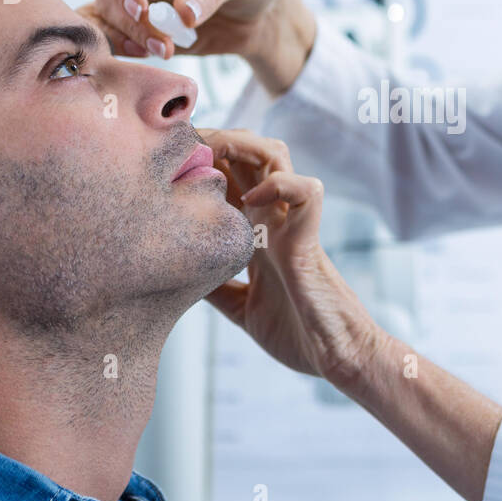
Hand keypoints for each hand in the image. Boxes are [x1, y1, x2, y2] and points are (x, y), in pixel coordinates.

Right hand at [77, 0, 315, 93]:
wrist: (262, 18)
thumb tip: (183, 13)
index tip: (142, 9)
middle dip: (131, 23)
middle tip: (164, 44)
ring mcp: (137, 6)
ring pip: (106, 23)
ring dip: (127, 41)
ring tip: (165, 52)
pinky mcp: (143, 34)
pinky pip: (117, 43)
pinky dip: (125, 53)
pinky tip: (153, 57)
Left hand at [201, 129, 385, 386]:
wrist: (334, 358)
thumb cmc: (297, 333)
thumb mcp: (240, 307)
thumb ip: (216, 287)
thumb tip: (178, 276)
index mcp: (256, 230)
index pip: (228, 175)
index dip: (201, 160)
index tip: (167, 165)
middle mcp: (272, 218)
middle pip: (247, 151)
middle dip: (213, 142)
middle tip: (182, 153)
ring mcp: (291, 223)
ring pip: (276, 154)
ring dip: (242, 147)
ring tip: (211, 162)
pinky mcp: (309, 237)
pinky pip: (305, 190)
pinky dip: (279, 185)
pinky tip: (250, 204)